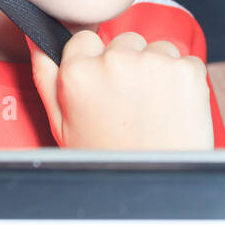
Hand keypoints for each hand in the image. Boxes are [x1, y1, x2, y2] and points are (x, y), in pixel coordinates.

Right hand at [31, 30, 214, 149]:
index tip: (103, 82)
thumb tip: (37, 42)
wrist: (157, 186)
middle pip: (124, 41)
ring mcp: (155, 63)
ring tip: (153, 107)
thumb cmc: (109, 159)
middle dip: (127, 63)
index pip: (86, 38)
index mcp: (80, 73)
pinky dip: (182, 79)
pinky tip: (173, 107)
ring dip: (156, 69)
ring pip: (156, 48)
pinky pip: (185, 60)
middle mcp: (117, 61)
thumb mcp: (62, 125)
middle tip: (130, 102)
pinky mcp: (187, 70)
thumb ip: (47, 76)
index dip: (95, 60)